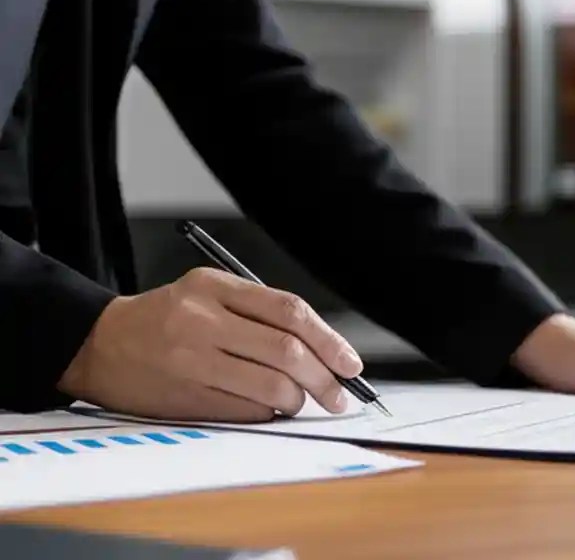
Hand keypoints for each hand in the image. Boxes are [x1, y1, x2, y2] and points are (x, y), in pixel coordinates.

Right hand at [58, 268, 363, 421]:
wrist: (98, 344)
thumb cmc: (167, 318)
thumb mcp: (208, 293)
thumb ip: (260, 312)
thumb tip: (324, 351)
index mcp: (214, 287)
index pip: (290, 312)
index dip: (329, 340)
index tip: (350, 363)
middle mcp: (202, 321)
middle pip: (287, 351)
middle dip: (325, 377)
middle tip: (339, 394)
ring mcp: (191, 361)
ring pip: (270, 386)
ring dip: (298, 399)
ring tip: (301, 401)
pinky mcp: (183, 397)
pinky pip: (245, 410)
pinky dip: (268, 412)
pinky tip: (268, 408)